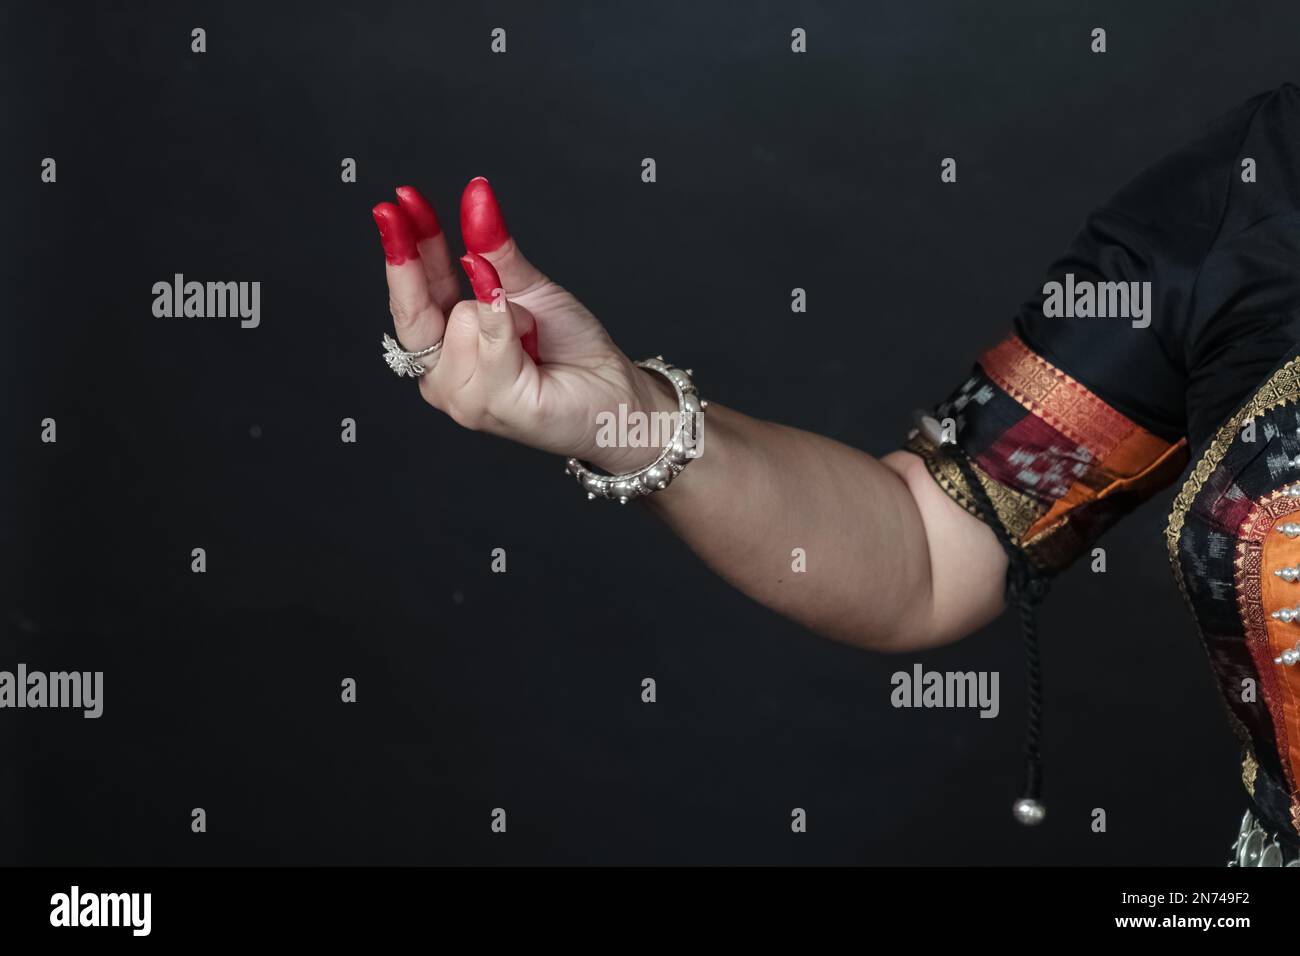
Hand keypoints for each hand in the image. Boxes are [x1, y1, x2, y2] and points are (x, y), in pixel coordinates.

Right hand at [371, 178, 676, 473]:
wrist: (614, 389)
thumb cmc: (569, 348)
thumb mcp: (525, 287)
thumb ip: (493, 250)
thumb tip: (477, 197)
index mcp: (444, 348)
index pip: (412, 295)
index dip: (403, 247)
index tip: (394, 205)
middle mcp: (443, 377)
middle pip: (413, 310)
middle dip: (411, 256)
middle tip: (401, 205)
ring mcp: (465, 399)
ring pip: (463, 317)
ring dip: (510, 312)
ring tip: (533, 336)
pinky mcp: (497, 406)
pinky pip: (493, 336)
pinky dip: (508, 320)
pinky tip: (526, 330)